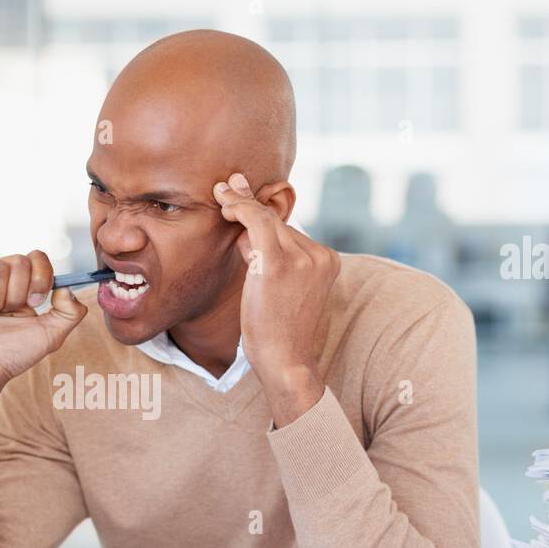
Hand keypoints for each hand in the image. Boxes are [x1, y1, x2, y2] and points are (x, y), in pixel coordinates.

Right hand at [0, 251, 86, 437]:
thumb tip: (67, 287)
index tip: (34, 304)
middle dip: (17, 295)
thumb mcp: (51, 335)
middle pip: (19, 262)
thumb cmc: (11, 355)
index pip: (37, 257)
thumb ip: (70, 312)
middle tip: (5, 315)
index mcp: (19, 282)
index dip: (40, 279)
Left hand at [213, 172, 339, 425]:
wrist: (286, 362)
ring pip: (266, 221)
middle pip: (277, 222)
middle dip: (248, 205)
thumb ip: (269, 259)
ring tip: (221, 197)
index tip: (241, 191)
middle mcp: (319, 255)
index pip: (289, 231)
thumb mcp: (279, 291)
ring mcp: (302, 258)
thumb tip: (245, 231)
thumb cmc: (278, 333)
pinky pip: (257, 222)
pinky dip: (240, 208)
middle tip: (225, 185)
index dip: (261, 212)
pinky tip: (225, 201)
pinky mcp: (278, 263)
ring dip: (240, 209)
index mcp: (327, 260)